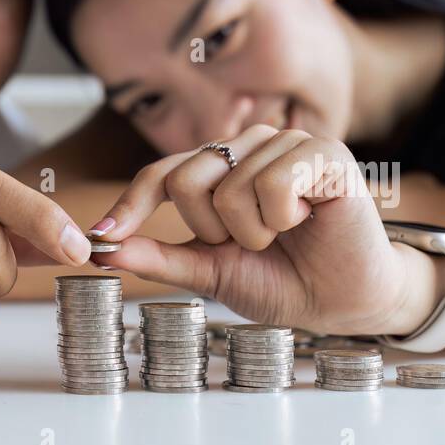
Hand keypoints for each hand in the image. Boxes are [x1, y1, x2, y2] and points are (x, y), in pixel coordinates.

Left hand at [89, 125, 444, 336]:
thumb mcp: (208, 271)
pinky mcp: (324, 152)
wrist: (343, 300)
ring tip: (283, 234)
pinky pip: (272, 183)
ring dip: (253, 232)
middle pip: (186, 180)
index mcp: (218, 169)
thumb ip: (158, 258)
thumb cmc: (281, 280)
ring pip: (230, 188)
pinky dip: (282, 217)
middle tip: (250, 244)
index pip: (160, 175)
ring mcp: (285, 144)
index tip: (100, 237)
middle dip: (210, 230)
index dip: (129, 206)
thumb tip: (102, 250)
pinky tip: (305, 219)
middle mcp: (247, 147)